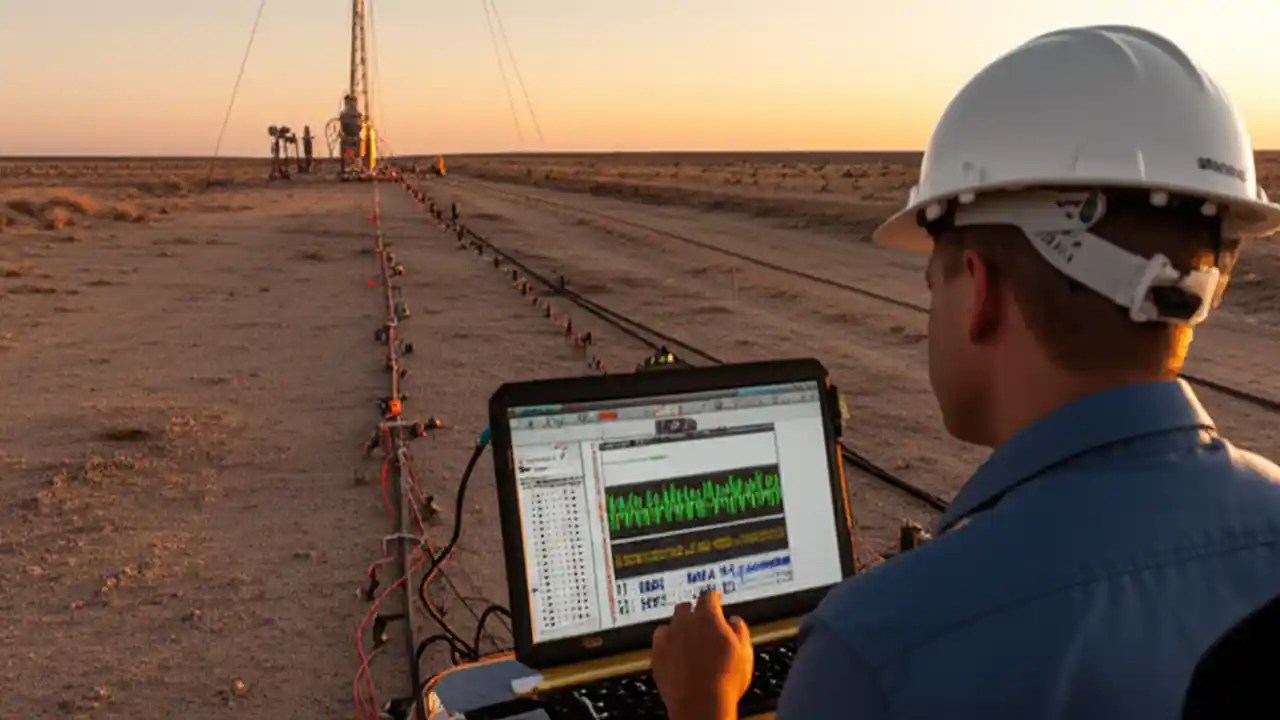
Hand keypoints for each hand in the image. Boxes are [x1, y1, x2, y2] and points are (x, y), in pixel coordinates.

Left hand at [651, 591, 752, 719]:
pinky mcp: (656, 653)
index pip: (708, 597)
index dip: (713, 598)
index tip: (716, 599)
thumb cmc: (726, 680)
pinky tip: (674, 654)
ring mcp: (668, 637)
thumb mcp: (744, 652)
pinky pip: (659, 641)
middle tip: (701, 623)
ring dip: (679, 628)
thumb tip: (733, 620)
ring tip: (687, 641)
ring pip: (671, 624)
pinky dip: (667, 643)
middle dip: (693, 612)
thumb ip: (739, 630)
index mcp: (708, 617)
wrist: (700, 704)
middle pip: (686, 607)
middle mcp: (685, 621)